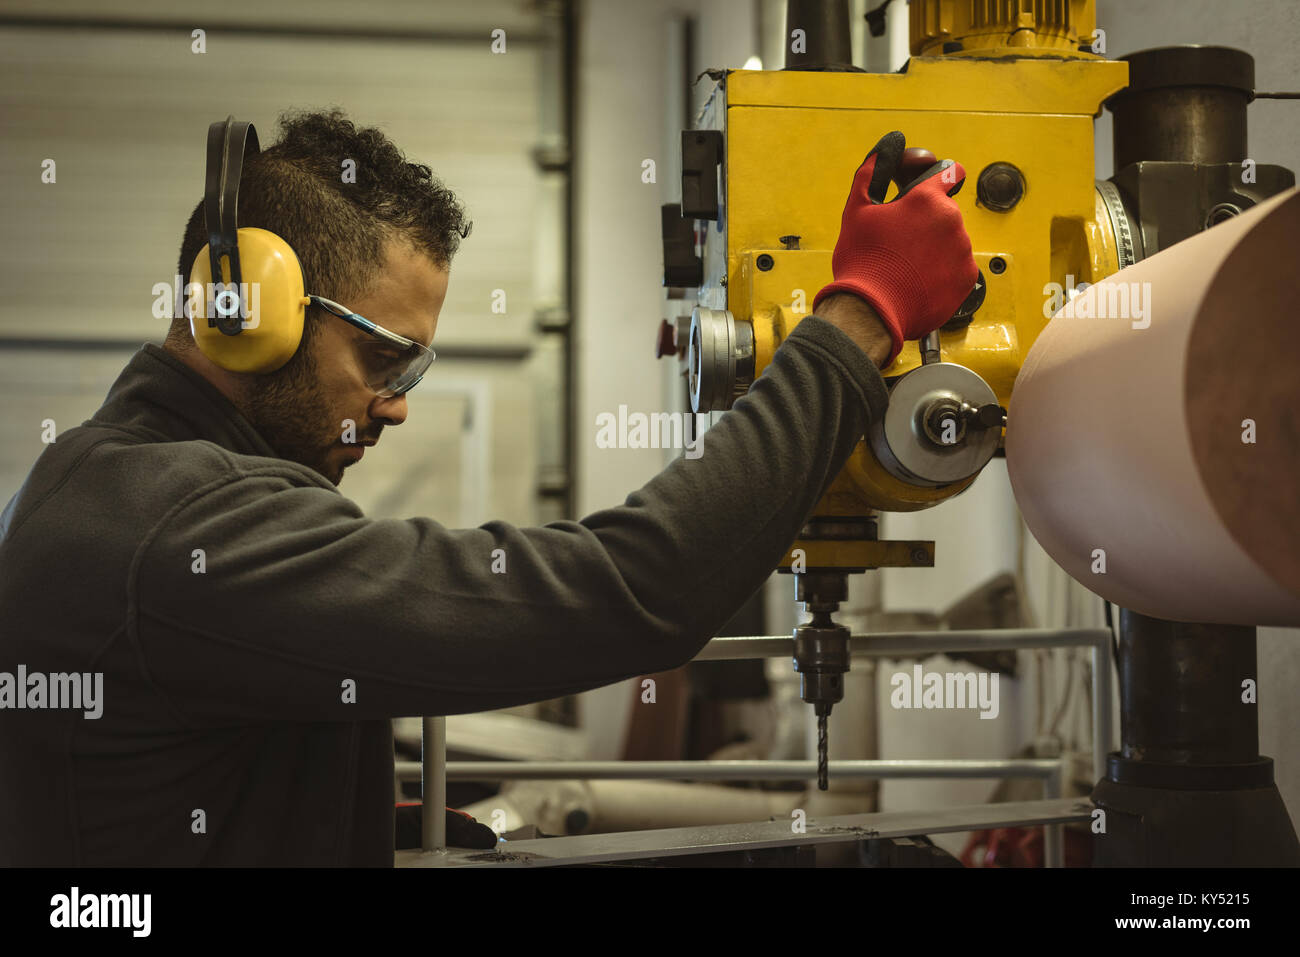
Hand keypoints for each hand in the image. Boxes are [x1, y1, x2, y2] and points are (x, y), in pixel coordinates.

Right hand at [813, 131, 977, 366]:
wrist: (871, 313)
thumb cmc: (862, 262)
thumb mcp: (857, 210)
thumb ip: (873, 171)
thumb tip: (888, 144)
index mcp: (927, 199)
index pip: (952, 173)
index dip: (944, 178)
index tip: (938, 186)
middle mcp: (952, 221)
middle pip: (946, 214)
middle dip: (928, 223)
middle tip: (902, 243)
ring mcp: (962, 252)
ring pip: (952, 242)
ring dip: (935, 250)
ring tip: (907, 268)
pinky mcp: (966, 279)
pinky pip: (957, 269)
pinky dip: (942, 274)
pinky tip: (918, 282)